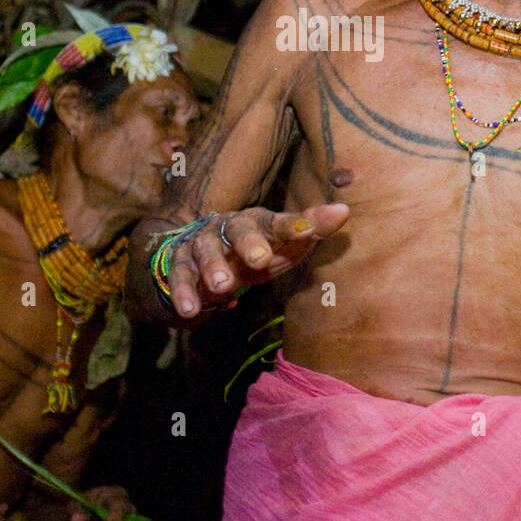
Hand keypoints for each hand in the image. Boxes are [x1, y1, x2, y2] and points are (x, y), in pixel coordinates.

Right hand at [162, 202, 349, 318]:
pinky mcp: (178, 263)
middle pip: (238, 227)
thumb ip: (309, 231)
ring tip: (223, 286)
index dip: (292, 226)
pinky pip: (178, 276)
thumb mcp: (281, 248)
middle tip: (261, 260)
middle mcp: (227, 225)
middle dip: (248, 243)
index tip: (308, 232)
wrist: (199, 262)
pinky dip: (183, 292)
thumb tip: (343, 210)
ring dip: (214, 266)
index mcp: (257, 220)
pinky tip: (189, 310)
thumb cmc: (251, 254)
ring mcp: (200, 242)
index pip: (277, 220)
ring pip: (205, 249)